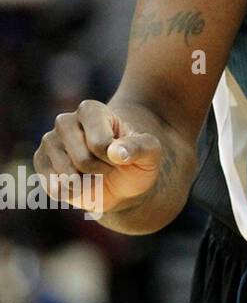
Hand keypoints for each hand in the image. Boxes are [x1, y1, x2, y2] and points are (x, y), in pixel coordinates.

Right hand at [34, 100, 162, 217]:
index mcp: (91, 110)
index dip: (115, 157)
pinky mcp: (40, 163)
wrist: (122, 182)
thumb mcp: (150, 152)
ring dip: (88, 184)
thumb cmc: (136, 161)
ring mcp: (49, 141)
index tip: (122, 153)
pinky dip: (73, 193)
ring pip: (67, 176)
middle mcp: (65, 121)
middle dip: (102, 171)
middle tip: (109, 166)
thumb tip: (116, 152)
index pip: (100, 143)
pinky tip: (81, 184)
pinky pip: (55, 187)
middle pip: (83, 160)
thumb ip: (140, 147)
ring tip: (95, 174)